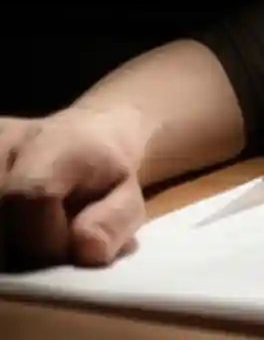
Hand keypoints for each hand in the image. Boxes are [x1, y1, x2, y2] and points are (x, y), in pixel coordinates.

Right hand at [0, 111, 145, 269]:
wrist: (81, 135)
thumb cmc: (104, 175)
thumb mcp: (128, 198)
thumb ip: (113, 223)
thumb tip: (86, 250)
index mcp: (57, 145)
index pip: (29, 197)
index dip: (45, 238)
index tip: (69, 248)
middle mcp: (7, 138)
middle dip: (18, 245)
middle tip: (45, 241)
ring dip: (5, 237)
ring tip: (26, 230)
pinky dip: (1, 227)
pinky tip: (11, 223)